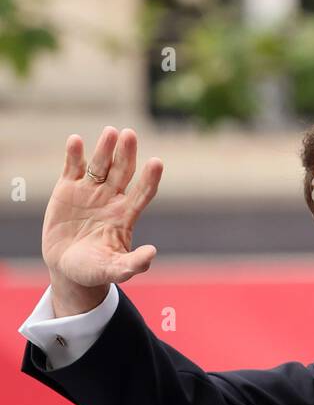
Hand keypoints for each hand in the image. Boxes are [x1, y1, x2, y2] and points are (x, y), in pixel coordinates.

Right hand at [42, 126, 163, 313]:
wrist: (66, 268)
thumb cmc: (94, 271)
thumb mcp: (114, 270)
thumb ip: (133, 263)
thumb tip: (152, 254)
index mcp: (125, 215)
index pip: (142, 193)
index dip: (149, 179)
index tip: (157, 163)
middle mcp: (110, 198)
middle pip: (122, 172)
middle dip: (126, 154)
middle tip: (130, 136)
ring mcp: (89, 191)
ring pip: (99, 165)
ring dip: (104, 148)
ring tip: (110, 133)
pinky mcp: (67, 188)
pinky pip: (72, 167)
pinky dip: (74, 154)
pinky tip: (76, 141)